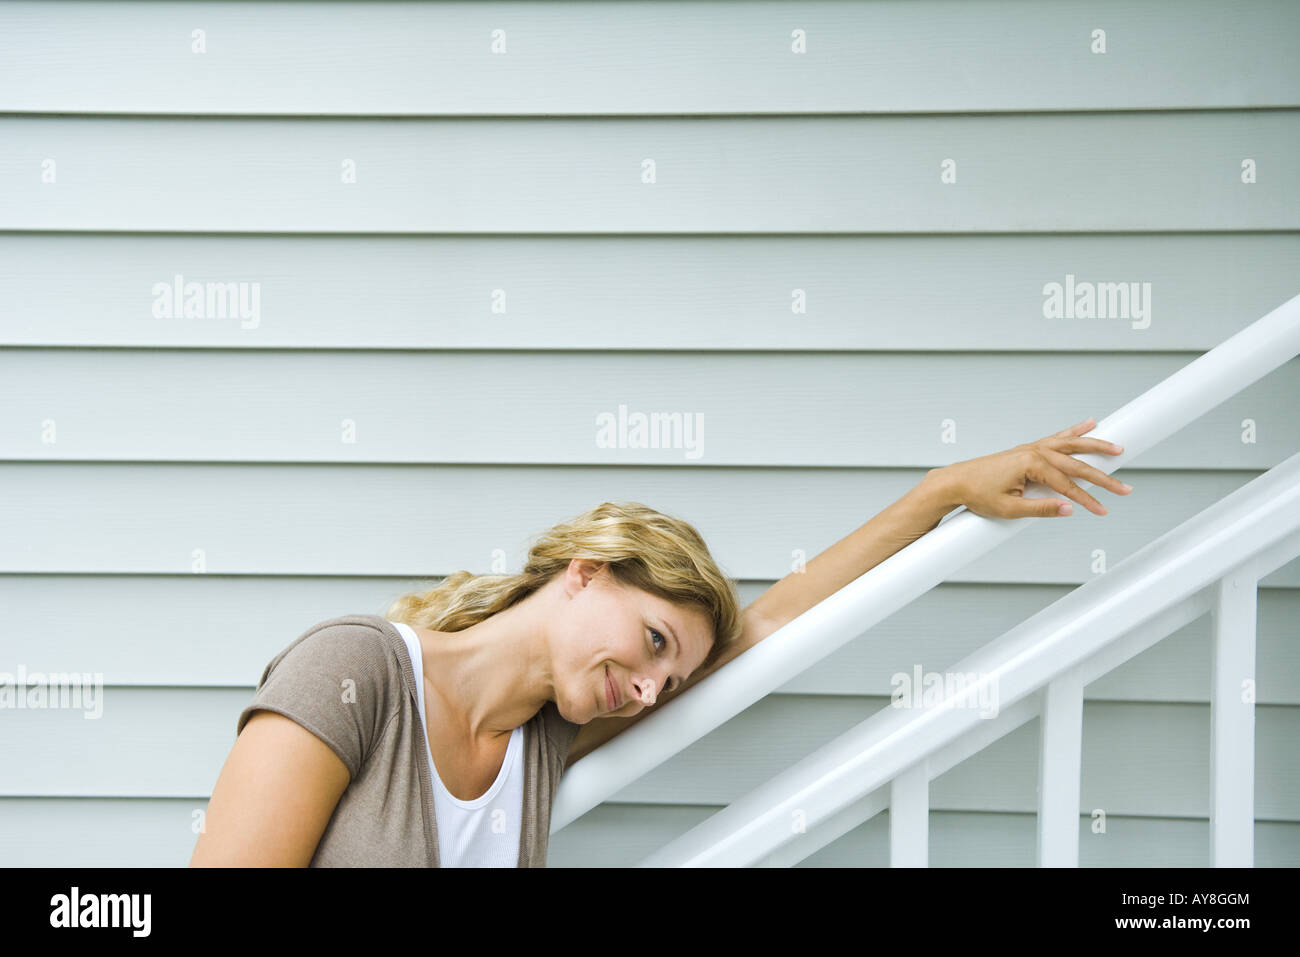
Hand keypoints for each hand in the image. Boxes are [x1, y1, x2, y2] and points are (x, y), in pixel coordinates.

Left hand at [934, 417, 1131, 518]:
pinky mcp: (1028, 449)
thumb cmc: (978, 495)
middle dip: (1103, 477)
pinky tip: (1090, 424)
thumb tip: (1070, 510)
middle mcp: (1034, 451)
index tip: (1103, 511)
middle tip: (1125, 489)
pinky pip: (1057, 438)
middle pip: (1076, 464)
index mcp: (1031, 464)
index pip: (1067, 486)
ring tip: (1118, 448)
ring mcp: (1031, 448)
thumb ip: (1042, 509)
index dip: (1088, 501)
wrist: (956, 482)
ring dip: (1096, 446)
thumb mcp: (1010, 509)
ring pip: (1071, 445)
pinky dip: (1074, 431)